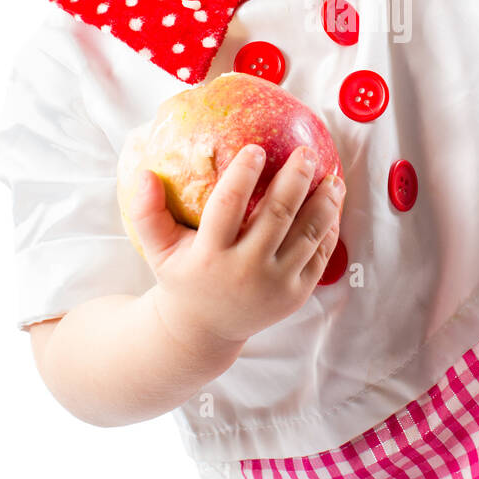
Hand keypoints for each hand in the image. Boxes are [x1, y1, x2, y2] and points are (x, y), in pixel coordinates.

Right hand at [131, 142, 344, 351]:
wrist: (205, 330)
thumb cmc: (183, 277)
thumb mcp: (157, 250)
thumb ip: (147, 212)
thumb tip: (144, 173)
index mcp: (210, 256)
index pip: (228, 206)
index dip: (243, 174)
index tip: (256, 148)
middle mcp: (246, 271)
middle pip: (278, 216)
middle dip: (295, 179)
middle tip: (305, 152)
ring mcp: (276, 284)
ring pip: (309, 234)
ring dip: (325, 201)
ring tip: (331, 176)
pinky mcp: (297, 294)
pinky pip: (321, 254)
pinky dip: (330, 226)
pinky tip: (334, 202)